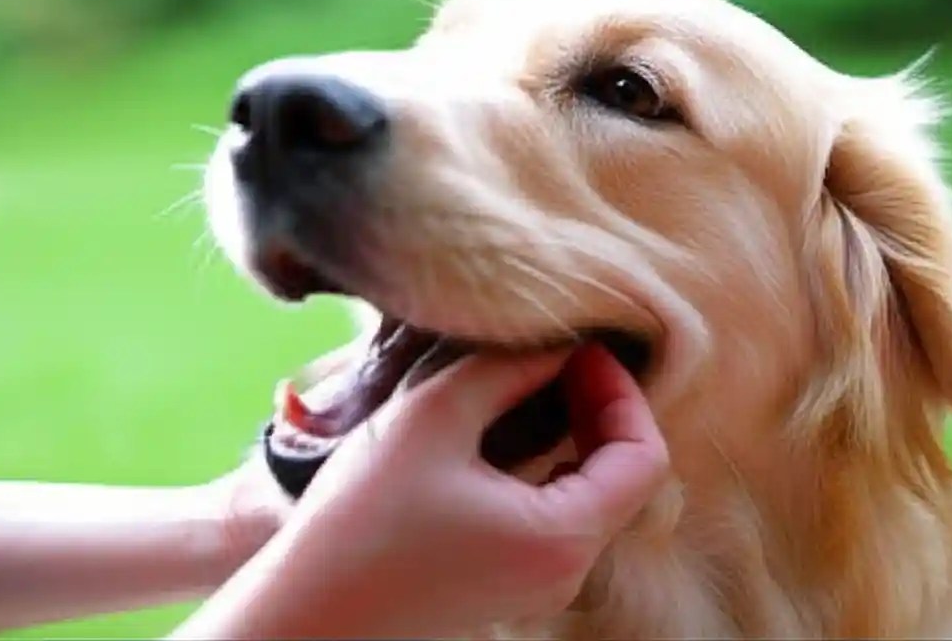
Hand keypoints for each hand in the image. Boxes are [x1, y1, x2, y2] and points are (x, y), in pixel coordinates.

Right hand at [194, 343, 668, 638]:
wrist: (307, 608)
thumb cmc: (362, 515)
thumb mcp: (435, 417)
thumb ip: (509, 371)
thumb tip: (559, 343)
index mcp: (563, 537)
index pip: (644, 456)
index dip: (621, 391)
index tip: (578, 348)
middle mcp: (565, 572)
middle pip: (624, 477)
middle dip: (600, 408)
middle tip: (558, 356)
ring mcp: (538, 586)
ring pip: (592, 497)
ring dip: (575, 436)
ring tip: (532, 384)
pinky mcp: (509, 587)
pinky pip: (557, 519)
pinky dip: (551, 469)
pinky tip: (507, 431)